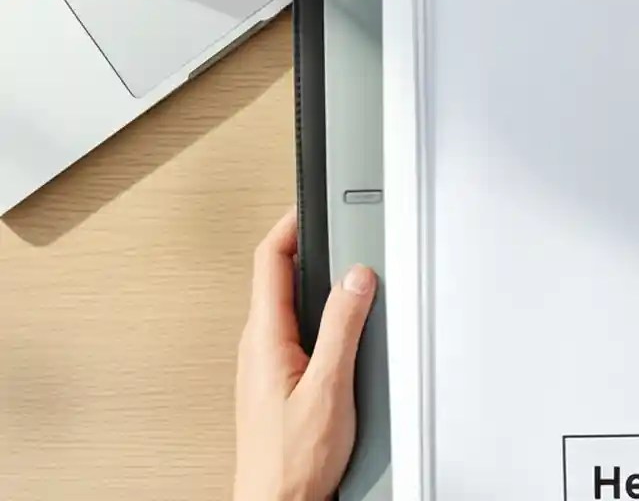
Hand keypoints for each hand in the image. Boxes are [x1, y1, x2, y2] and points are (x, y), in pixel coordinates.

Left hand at [234, 209, 377, 500]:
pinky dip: (316, 309)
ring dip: (313, 277)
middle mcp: (259, 345)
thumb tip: (357, 278)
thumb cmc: (292, 461)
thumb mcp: (329, 387)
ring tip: (343, 260)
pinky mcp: (277, 379)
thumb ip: (342, 328)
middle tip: (334, 221)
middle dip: (307, 243)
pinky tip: (339, 316)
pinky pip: (293, 327)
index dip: (291, 222)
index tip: (312, 200)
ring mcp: (265, 363)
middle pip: (277, 275)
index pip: (270, 260)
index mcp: (264, 338)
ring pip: (286, 302)